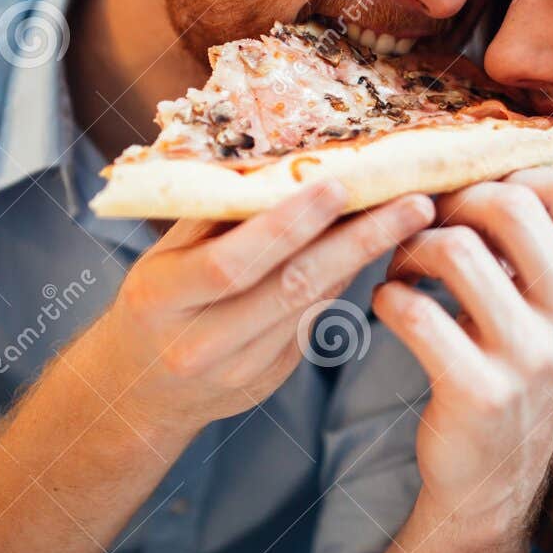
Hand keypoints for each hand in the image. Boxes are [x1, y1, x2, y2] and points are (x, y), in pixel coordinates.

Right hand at [74, 180, 433, 441]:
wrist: (138, 390)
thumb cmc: (154, 300)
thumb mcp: (163, 256)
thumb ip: (215, 216)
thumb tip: (285, 161)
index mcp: (161, 299)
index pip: (232, 263)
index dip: (288, 225)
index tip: (338, 185)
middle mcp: (199, 343)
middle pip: (291, 287)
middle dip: (358, 240)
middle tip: (413, 202)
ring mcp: (238, 370)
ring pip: (313, 305)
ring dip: (365, 257)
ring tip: (411, 216)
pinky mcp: (268, 380)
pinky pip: (315, 321)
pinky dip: (346, 280)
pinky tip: (378, 247)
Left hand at [372, 168, 552, 531]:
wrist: (493, 474)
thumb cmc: (515, 366)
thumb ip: (541, 240)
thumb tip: (484, 154)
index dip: (509, 177)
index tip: (475, 203)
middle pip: (508, 203)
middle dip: (451, 205)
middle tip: (425, 229)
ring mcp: (533, 358)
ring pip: (455, 250)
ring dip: (410, 250)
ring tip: (403, 271)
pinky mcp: (479, 392)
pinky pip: (412, 311)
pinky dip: (386, 299)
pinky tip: (390, 308)